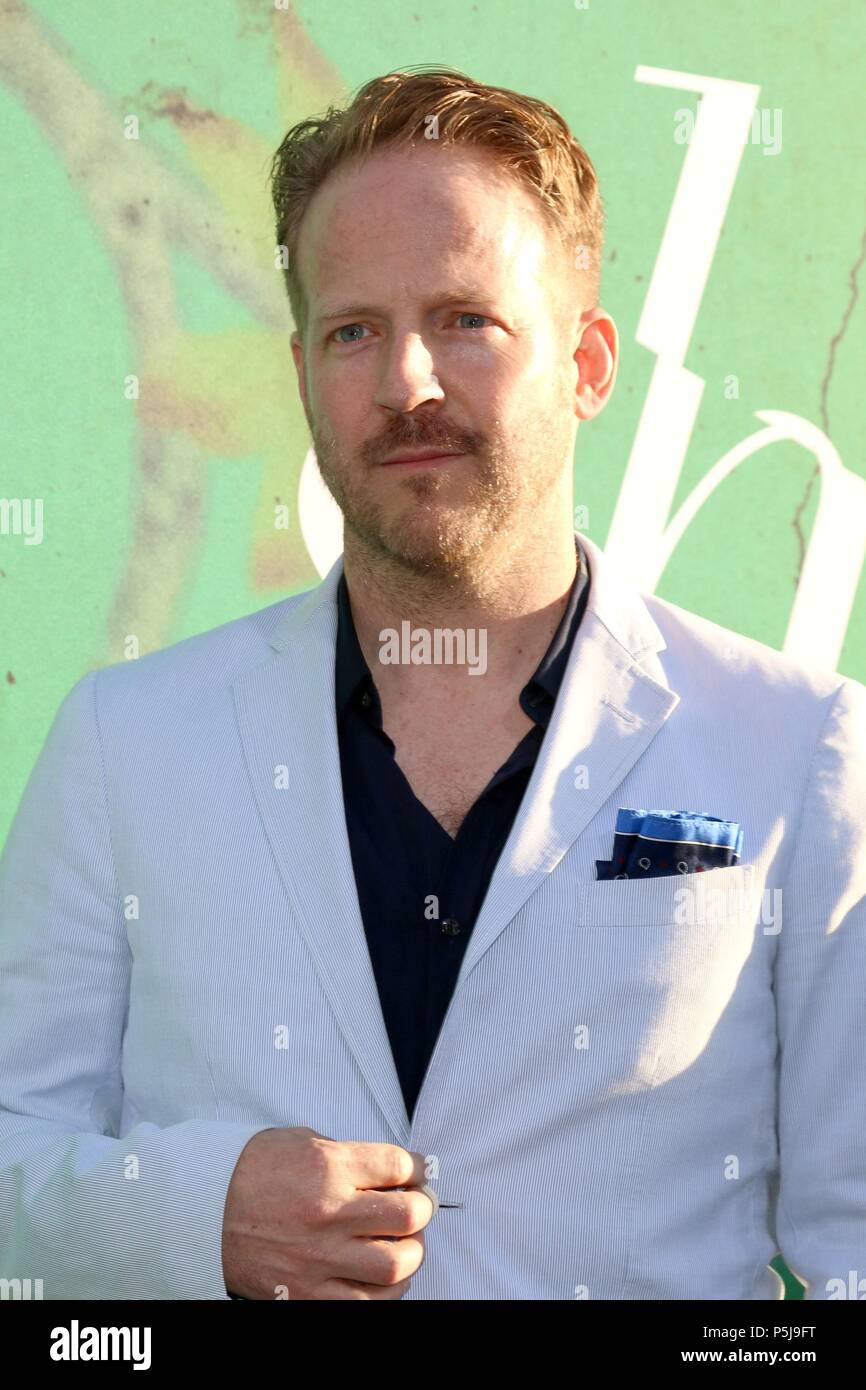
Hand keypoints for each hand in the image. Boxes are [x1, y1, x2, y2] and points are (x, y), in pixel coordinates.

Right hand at [221, 1126, 433, 1298]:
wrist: (199, 1209)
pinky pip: (364, 1304)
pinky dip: (384, 1293)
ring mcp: (318, 1258)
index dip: (418, 1169)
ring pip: (395, 1266)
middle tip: (416, 1207)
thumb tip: (389, 1173)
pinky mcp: (304, 1294)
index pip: (400, 1167)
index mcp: (328, 1167)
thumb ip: (347, 1156)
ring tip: (403, 1245)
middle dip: (422, 1209)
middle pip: (408, 1216)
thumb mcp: (301, 1142)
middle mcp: (328, 1213)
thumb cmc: (248, 1170)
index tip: (417, 1173)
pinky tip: (381, 1278)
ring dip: (410, 1254)